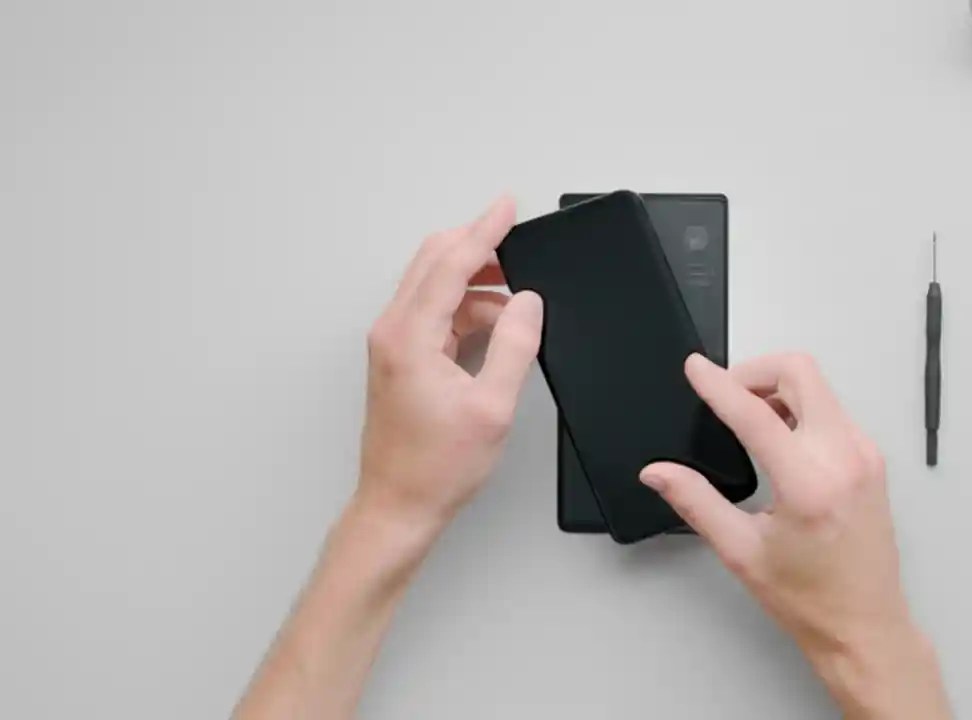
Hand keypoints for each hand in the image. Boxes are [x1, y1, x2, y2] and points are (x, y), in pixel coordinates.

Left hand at [358, 196, 542, 539]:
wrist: (399, 506)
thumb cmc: (436, 467)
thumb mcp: (492, 406)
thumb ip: (513, 345)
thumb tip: (529, 303)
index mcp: (410, 337)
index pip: (450, 263)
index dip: (484, 230)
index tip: (507, 206)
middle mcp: (392, 333)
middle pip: (434, 263)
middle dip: (476, 245)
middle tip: (516, 240)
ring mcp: (392, 345)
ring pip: (434, 287)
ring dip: (476, 283)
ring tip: (518, 301)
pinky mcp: (400, 359)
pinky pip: (434, 314)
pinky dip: (466, 310)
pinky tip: (496, 326)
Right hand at [639, 353, 949, 719]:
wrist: (865, 628)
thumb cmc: (812, 600)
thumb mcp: (741, 552)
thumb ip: (696, 502)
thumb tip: (659, 472)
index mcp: (809, 483)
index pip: (755, 413)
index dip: (718, 385)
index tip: (696, 369)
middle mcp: (845, 459)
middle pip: (800, 373)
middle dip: (755, 372)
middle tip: (724, 396)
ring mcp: (864, 456)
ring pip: (819, 387)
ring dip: (779, 390)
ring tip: (748, 422)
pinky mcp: (871, 460)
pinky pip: (833, 411)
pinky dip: (801, 409)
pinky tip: (779, 440)